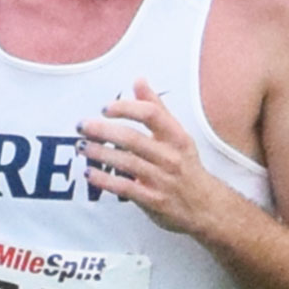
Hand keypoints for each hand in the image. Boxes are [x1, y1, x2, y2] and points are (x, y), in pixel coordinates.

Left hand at [80, 77, 224, 235]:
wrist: (207, 208)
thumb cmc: (186, 167)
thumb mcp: (178, 136)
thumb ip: (157, 108)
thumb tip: (139, 81)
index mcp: (177, 137)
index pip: (151, 114)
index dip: (126, 108)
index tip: (105, 108)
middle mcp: (171, 156)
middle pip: (132, 139)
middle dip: (103, 130)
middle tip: (82, 126)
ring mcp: (162, 179)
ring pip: (126, 162)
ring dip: (99, 153)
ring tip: (81, 146)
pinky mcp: (153, 200)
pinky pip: (125, 188)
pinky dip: (105, 180)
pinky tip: (90, 172)